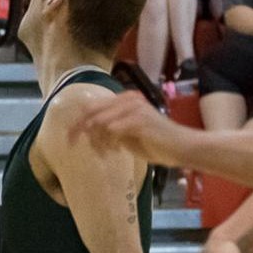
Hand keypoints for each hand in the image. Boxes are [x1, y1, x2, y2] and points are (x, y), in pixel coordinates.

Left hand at [70, 90, 186, 164]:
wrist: (182, 148)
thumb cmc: (157, 144)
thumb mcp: (127, 136)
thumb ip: (110, 130)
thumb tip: (88, 131)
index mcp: (125, 100)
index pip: (93, 106)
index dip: (78, 122)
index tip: (69, 138)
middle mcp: (128, 99)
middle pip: (92, 111)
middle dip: (79, 129)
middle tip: (71, 144)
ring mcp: (134, 108)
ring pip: (100, 121)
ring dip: (97, 140)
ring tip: (105, 153)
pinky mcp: (139, 120)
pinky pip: (112, 129)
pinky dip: (108, 142)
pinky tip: (114, 152)